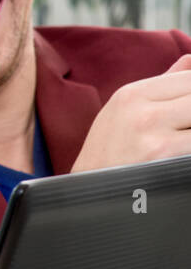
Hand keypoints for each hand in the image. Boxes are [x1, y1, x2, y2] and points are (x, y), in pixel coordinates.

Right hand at [73, 53, 190, 172]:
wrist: (87, 190)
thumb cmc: (108, 151)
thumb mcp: (124, 109)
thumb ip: (162, 84)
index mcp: (133, 94)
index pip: (189, 78)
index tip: (185, 111)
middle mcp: (142, 110)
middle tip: (182, 125)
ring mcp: (154, 134)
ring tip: (179, 138)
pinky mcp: (165, 155)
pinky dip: (188, 149)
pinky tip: (179, 154)